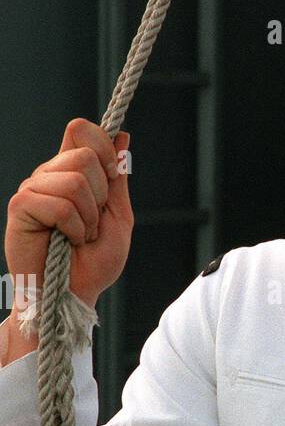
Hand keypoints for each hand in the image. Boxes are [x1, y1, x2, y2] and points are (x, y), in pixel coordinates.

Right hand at [5, 117, 132, 306]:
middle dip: (101, 196)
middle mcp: (49, 175)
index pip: (81, 130)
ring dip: (88, 218)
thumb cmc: (93, 263)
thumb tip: (122, 136)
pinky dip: (74, 228)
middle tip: (92, 223)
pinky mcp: (21, 207)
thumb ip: (117, 179)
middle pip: (85, 155)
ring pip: (75, 181)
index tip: (112, 175)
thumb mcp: (117, 217)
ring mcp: (33, 189)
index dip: (103, 146)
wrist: (74, 295)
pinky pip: (60, 205)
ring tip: (80, 236)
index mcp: (71, 172)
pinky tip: (67, 241)